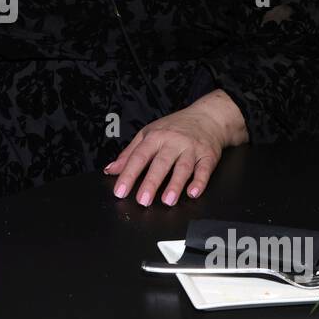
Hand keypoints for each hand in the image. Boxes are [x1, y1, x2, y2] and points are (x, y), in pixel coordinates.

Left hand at [103, 90, 246, 205]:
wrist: (208, 117)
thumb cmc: (174, 127)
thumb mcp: (148, 134)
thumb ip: (129, 154)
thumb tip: (111, 170)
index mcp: (155, 137)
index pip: (138, 157)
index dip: (128, 175)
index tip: (120, 191)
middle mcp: (173, 142)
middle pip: (161, 163)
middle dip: (151, 183)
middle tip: (142, 201)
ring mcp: (191, 148)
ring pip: (183, 167)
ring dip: (175, 184)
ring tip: (167, 200)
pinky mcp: (208, 155)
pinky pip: (204, 169)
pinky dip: (200, 181)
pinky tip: (193, 192)